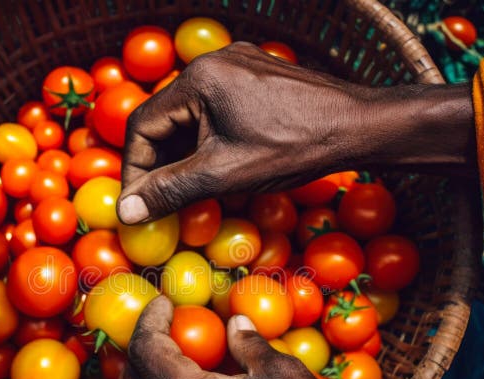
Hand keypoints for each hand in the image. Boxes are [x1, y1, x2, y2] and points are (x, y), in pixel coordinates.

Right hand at [116, 42, 473, 223]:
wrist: (359, 126)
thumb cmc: (294, 148)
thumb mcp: (225, 174)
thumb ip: (170, 191)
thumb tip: (125, 212)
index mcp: (199, 78)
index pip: (142, 125)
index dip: (134, 169)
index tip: (136, 204)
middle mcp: (213, 63)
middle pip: (165, 120)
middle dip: (159, 165)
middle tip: (159, 203)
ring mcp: (236, 66)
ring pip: (190, 117)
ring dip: (183, 156)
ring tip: (186, 193)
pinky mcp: (254, 77)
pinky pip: (215, 111)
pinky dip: (207, 142)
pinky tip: (216, 169)